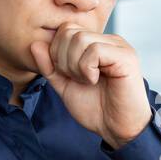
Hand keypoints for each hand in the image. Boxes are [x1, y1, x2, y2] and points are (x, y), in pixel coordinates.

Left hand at [30, 27, 150, 148]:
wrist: (117, 129)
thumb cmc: (96, 109)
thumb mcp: (65, 86)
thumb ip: (50, 66)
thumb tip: (34, 44)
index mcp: (96, 44)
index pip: (66, 29)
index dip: (57, 52)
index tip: (68, 75)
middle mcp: (109, 40)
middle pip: (70, 31)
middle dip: (63, 58)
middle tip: (77, 79)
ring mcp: (119, 46)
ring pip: (81, 38)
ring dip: (75, 65)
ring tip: (87, 81)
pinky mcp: (126, 57)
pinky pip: (95, 50)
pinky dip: (87, 68)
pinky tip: (95, 81)